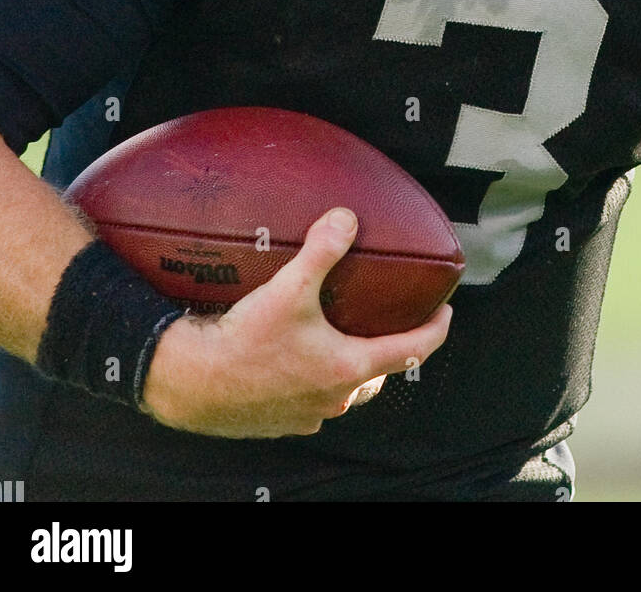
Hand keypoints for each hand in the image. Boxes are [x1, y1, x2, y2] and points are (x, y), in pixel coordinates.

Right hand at [141, 207, 451, 438]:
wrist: (193, 383)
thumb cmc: (245, 341)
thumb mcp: (289, 287)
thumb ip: (322, 250)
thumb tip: (346, 218)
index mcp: (348, 367)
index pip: (412, 351)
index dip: (435, 330)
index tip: (446, 313)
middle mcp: (334, 397)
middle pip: (379, 373)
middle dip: (390, 349)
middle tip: (389, 323)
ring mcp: (308, 414)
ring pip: (345, 391)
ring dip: (352, 367)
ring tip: (343, 338)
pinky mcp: (282, 421)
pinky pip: (312, 401)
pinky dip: (316, 380)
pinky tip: (299, 360)